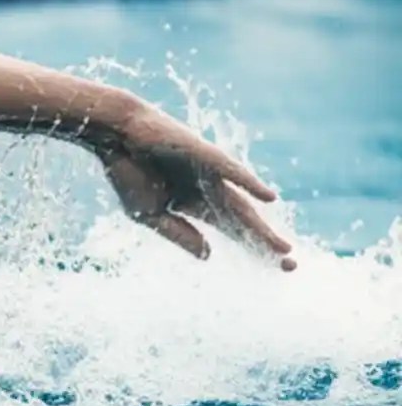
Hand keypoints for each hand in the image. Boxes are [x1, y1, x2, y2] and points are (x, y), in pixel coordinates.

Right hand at [100, 103, 295, 270]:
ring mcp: (209, 172)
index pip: (230, 230)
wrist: (115, 136)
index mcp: (195, 204)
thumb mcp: (150, 214)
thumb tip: (210, 255)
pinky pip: (231, 171)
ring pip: (241, 204)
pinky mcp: (204, 155)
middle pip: (243, 221)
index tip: (273, 269)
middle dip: (264, 243)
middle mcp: (209, 189)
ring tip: (282, 248)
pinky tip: (268, 198)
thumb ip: (179, 234)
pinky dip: (250, 183)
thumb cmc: (128, 170)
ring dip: (261, 225)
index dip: (251, 249)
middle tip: (290, 265)